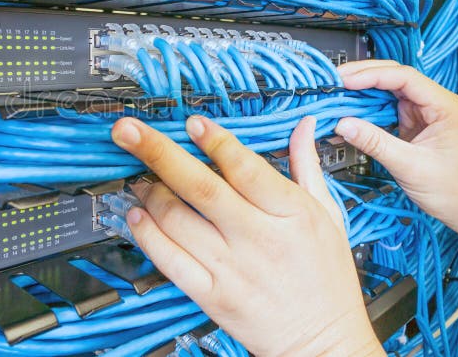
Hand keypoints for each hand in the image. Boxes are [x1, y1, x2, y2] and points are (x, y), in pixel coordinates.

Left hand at [112, 115, 382, 356]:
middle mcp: (259, 239)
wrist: (322, 343)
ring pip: (178, 221)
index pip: (246, 169)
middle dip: (158, 153)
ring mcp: (232, 269)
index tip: (192, 122)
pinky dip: (148, 235)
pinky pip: (171, 261)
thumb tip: (303, 126)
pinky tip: (137, 215)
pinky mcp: (213, 296)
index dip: (215, 141)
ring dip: (149, 192)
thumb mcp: (329, 216)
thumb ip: (306, 167)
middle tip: (129, 131)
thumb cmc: (326, 278)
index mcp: (291, 213)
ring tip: (137, 175)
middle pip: (201, 188)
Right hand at [334, 60, 457, 229]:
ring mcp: (426, 114)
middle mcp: (437, 104)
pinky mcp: (416, 125)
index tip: (345, 81)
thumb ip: (375, 143)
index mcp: (446, 107)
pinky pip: (388, 109)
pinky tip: (350, 112)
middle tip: (335, 80)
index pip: (405, 77)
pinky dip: (368, 110)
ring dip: (363, 92)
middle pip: (396, 77)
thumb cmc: (454, 191)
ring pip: (390, 92)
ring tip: (337, 93)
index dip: (372, 75)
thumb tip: (343, 124)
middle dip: (364, 76)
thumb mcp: (410, 166)